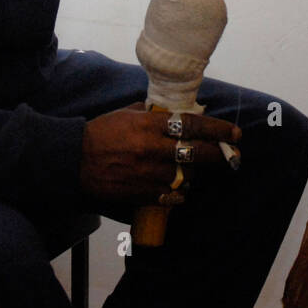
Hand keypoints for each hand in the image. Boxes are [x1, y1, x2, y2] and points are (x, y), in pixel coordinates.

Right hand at [78, 104, 242, 205]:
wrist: (73, 160)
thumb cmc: (100, 133)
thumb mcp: (126, 114)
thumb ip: (152, 114)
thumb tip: (177, 112)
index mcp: (149, 126)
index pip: (193, 125)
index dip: (218, 129)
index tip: (234, 133)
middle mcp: (152, 149)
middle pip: (197, 153)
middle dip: (219, 154)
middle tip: (234, 154)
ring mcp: (148, 174)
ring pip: (186, 176)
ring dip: (195, 174)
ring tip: (197, 171)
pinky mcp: (141, 193)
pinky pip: (171, 195)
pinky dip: (180, 192)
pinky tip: (181, 189)